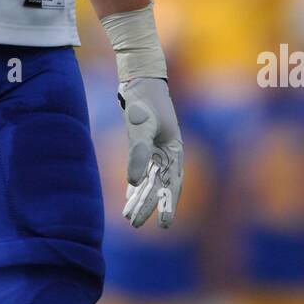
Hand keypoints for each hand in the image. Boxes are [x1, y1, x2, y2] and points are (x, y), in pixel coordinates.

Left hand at [119, 76, 182, 228]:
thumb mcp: (140, 125)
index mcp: (174, 150)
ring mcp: (156, 148)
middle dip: (148, 205)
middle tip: (135, 223)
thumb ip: (137, 153)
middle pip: (158, 185)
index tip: (165, 224)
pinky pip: (141, 170)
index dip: (168, 204)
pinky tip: (129, 197)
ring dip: (139, 197)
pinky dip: (135, 184)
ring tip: (129, 217)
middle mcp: (167, 152)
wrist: (139, 78)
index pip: (172, 183)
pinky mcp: (143, 143)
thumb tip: (133, 183)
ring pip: (149, 180)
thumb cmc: (144, 100)